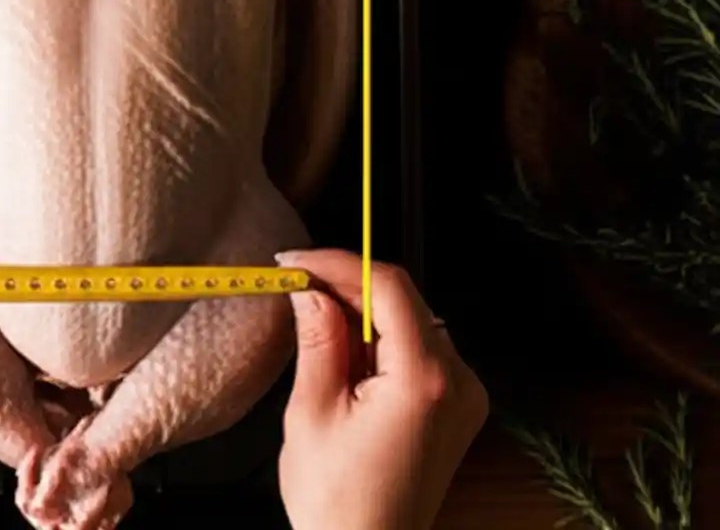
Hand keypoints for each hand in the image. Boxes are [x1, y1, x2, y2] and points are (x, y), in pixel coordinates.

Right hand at [276, 249, 488, 529]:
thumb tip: (310, 289)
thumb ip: (318, 340)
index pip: (389, 287)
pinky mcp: (458, 408)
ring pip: (411, 322)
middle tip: (296, 283)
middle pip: (404, 300)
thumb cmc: (337, 501)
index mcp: (424, 380)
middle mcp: (459, 382)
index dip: (341, 262)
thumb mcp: (312, 412)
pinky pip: (421, 351)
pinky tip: (345, 357)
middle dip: (348, 286)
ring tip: (315, 326)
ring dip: (363, 314)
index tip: (298, 260)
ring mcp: (465, 396)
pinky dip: (381, 342)